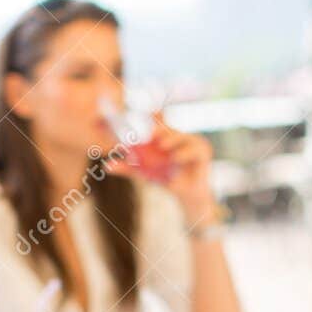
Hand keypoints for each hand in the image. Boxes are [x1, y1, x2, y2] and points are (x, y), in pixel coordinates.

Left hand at [111, 112, 216, 226]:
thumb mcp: (145, 173)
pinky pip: (195, 149)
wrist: (185, 197)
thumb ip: (128, 168)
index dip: (154, 117)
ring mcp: (194, 142)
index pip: (160, 122)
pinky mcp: (204, 152)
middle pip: (170, 128)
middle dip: (160, 130)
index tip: (145, 114)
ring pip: (183, 137)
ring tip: (163, 146)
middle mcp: (181, 136)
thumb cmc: (166, 179)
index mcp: (167, 137)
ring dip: (173, 140)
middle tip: (150, 134)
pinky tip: (175, 158)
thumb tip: (107, 166)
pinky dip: (184, 153)